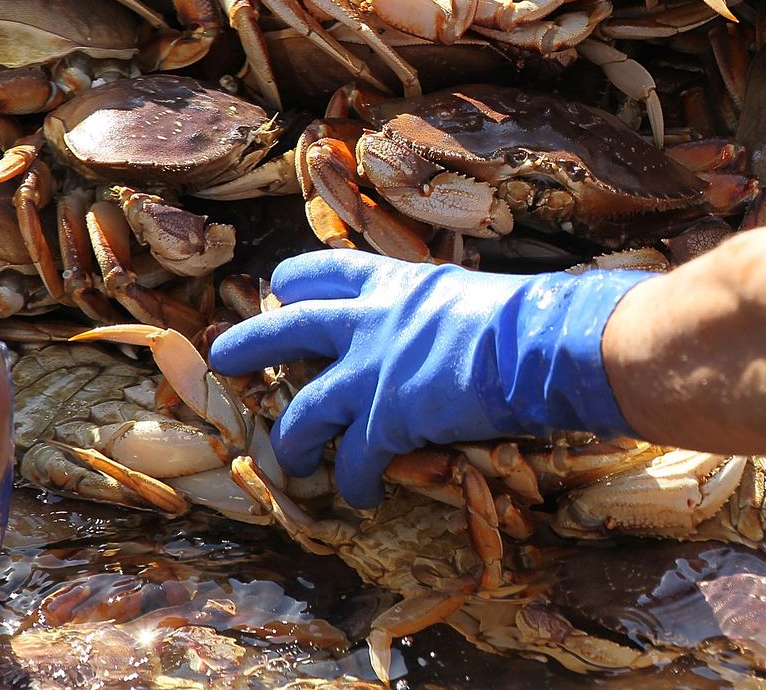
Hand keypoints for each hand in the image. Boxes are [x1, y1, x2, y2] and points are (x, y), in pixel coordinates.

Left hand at [210, 249, 651, 507]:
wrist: (540, 343)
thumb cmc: (527, 315)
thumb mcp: (468, 294)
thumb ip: (438, 309)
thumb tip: (448, 324)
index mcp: (394, 282)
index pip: (323, 270)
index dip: (293, 283)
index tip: (280, 295)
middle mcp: (372, 320)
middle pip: (284, 326)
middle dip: (247, 345)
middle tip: (225, 359)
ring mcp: (374, 370)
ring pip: (304, 409)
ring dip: (293, 439)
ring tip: (292, 458)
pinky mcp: (388, 420)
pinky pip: (354, 461)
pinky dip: (354, 482)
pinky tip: (364, 494)